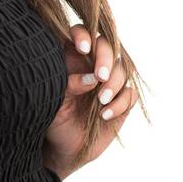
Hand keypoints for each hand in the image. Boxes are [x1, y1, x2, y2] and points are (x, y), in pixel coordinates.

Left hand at [43, 24, 139, 178]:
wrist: (65, 148)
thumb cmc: (53, 120)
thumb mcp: (53, 101)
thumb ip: (68, 85)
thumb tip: (90, 79)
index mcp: (71, 57)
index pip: (80, 33)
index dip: (84, 34)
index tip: (83, 48)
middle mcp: (91, 65)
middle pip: (107, 45)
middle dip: (106, 59)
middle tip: (100, 76)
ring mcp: (109, 82)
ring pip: (122, 69)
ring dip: (114, 84)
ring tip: (100, 102)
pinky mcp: (122, 100)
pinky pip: (130, 94)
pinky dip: (120, 103)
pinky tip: (104, 115)